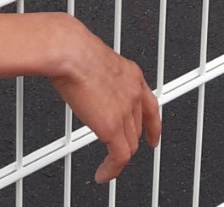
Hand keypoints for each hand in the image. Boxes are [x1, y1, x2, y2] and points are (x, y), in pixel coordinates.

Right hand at [50, 21, 162, 182]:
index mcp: (131, 75)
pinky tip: (103, 174)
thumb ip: (98, 77)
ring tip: (108, 167)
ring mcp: (125, 110)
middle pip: (138, 127)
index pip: (150, 105)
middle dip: (129, 142)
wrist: (69, 51)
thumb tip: (85, 82)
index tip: (153, 135)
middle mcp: (133, 92)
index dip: (153, 125)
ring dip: (119, 159)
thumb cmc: (73, 49)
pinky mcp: (112, 126)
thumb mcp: (96, 62)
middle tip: (117, 153)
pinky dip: (112, 169)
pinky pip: (119, 157)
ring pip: (130, 144)